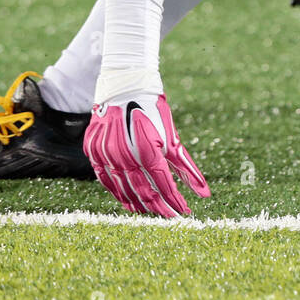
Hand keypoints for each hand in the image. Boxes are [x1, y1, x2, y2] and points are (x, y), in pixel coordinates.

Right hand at [84, 76, 209, 216]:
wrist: (125, 83)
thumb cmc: (154, 109)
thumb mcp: (172, 137)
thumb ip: (187, 168)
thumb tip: (205, 194)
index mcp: (148, 148)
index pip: (163, 186)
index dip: (175, 202)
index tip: (184, 211)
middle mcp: (125, 154)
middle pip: (143, 192)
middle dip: (159, 207)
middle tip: (170, 215)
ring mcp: (106, 153)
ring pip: (122, 190)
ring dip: (138, 204)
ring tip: (152, 211)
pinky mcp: (93, 150)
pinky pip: (105, 179)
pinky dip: (117, 192)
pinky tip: (128, 200)